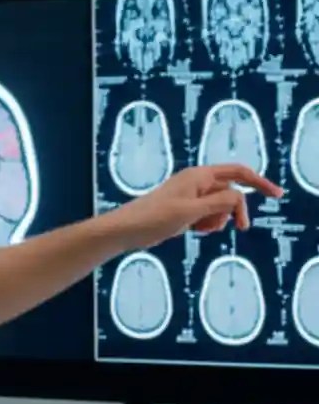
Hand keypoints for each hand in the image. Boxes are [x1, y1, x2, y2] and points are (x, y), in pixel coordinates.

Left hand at [108, 164, 283, 249]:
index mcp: (199, 176)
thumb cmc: (155, 218)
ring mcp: (191, 197)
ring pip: (221, 208)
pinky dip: (207, 225)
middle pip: (232, 193)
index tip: (277, 195)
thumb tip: (239, 198)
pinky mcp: (186, 210)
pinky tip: (193, 230)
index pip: (238, 173)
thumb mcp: (191, 212)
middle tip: (240, 228)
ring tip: (199, 228)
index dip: (259, 182)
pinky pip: (208, 216)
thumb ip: (219, 203)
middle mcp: (196, 182)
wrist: (127, 230)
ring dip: (218, 220)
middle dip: (234, 211)